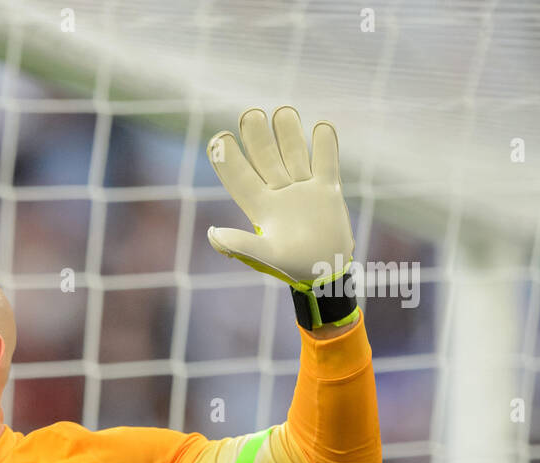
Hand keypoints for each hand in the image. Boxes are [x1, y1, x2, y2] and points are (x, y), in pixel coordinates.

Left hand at [206, 107, 353, 289]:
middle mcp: (279, 193)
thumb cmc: (291, 268)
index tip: (217, 139)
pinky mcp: (327, 190)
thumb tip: (213, 233)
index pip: (239, 177)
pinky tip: (322, 126)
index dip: (227, 160)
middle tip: (250, 114)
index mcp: (260, 207)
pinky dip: (326, 145)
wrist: (325, 273)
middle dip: (257, 136)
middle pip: (265, 157)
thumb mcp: (265, 257)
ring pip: (294, 152)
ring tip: (281, 111)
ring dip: (289, 132)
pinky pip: (326, 162)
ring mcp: (303, 189)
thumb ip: (240, 246)